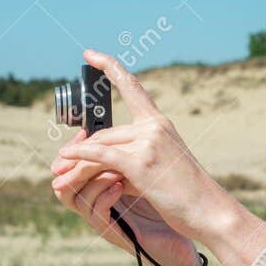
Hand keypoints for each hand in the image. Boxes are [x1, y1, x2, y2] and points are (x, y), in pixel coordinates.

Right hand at [51, 132, 200, 265]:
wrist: (188, 231)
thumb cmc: (169, 199)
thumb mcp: (146, 169)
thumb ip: (130, 151)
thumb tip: (128, 120)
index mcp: (100, 186)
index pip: (73, 166)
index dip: (75, 148)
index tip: (84, 131)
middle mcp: (95, 203)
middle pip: (65, 180)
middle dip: (77, 161)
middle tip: (92, 146)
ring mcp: (102, 218)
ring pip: (74, 197)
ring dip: (93, 178)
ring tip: (115, 168)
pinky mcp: (113, 233)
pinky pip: (95, 213)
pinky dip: (104, 196)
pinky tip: (120, 186)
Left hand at [53, 49, 235, 243]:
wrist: (209, 210)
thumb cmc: (186, 193)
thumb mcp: (157, 169)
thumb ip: (129, 160)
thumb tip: (99, 163)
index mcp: (159, 123)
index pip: (131, 87)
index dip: (109, 67)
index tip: (90, 54)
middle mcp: (154, 126)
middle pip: (103, 135)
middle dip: (78, 151)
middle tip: (57, 165)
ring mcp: (149, 143)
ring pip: (99, 148)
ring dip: (75, 166)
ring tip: (57, 178)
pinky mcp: (141, 164)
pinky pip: (102, 156)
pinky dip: (80, 157)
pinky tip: (66, 157)